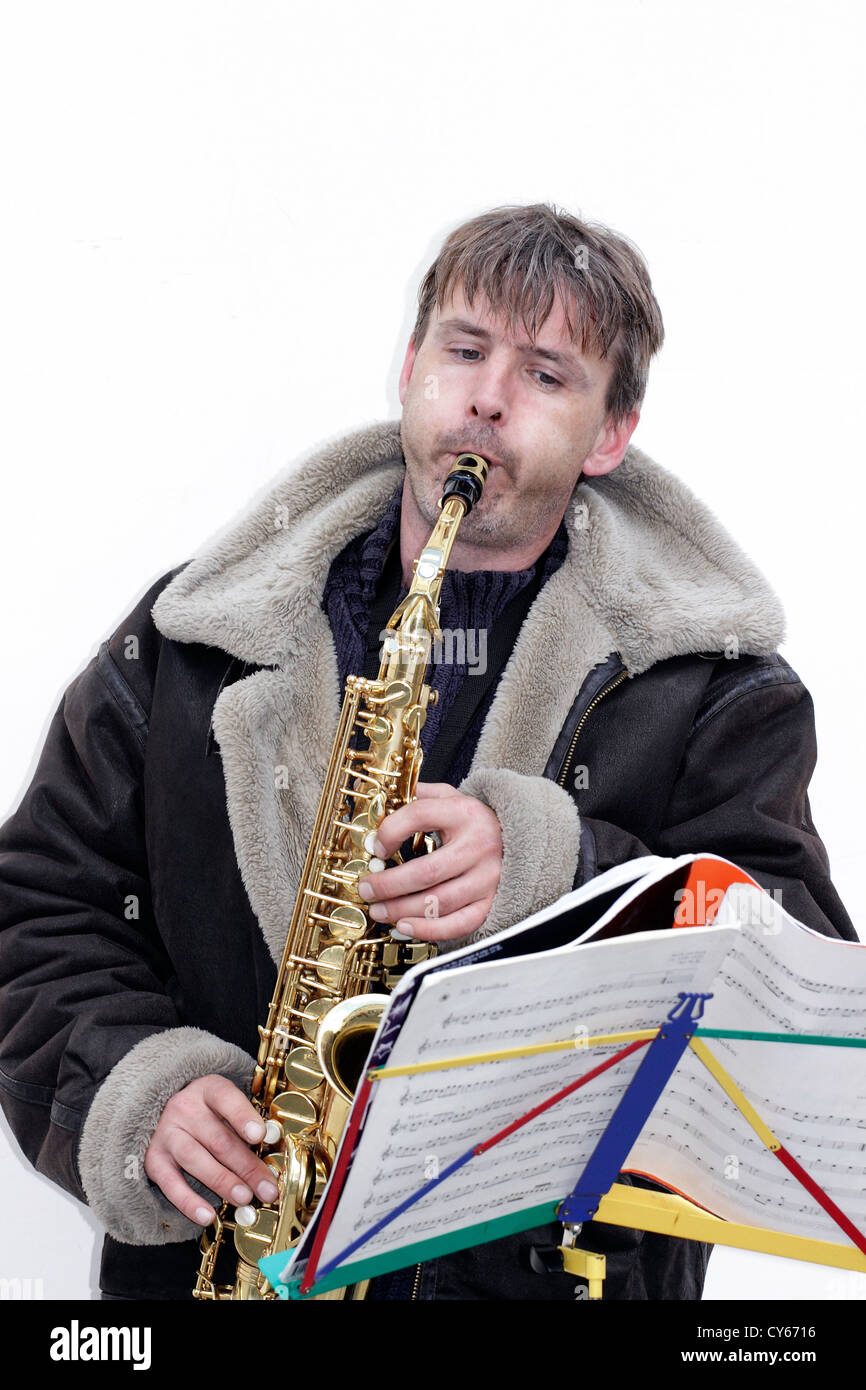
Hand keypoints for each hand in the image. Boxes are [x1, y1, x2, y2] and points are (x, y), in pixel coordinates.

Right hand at [143, 1074, 279, 1224]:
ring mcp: (167, 1134)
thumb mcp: (228, 1106)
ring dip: (222, 1182)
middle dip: (246, 1166)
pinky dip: (189, 1202)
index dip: (243, 1117)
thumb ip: (247, 1124)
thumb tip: (273, 1150)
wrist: (164, 1113)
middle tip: (266, 1188)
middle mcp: (185, 1108)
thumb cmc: (209, 1113)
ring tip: (244, 1198)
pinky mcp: (154, 1160)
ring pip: (196, 1159)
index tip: (260, 1136)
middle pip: (218, 1139)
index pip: (226, 1098)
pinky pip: (170, 1184)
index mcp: (208, 1090)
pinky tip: (207, 1215)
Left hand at [357, 781, 502, 942]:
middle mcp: (478, 846)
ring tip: (379, 909)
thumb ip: (420, 794)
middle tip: (367, 889)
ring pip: (438, 902)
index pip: (421, 815)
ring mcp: (486, 878)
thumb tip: (383, 797)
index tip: (376, 847)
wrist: (519, 836)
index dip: (391, 831)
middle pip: (427, 871)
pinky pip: (458, 924)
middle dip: (389, 884)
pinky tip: (404, 925)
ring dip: (401, 910)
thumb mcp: (450, 797)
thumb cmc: (473, 820)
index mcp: (464, 813)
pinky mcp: (490, 902)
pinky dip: (428, 930)